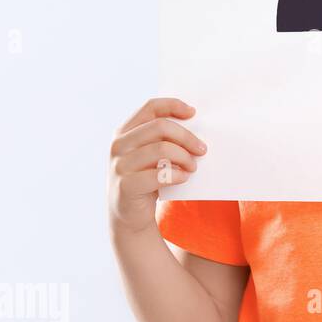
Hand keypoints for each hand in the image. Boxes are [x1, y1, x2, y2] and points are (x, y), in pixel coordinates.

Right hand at [108, 97, 206, 232]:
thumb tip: (196, 124)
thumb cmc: (147, 180)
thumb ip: (163, 139)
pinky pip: (158, 175)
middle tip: (203, 150)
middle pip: (160, 126)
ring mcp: (120, 165)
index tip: (194, 113)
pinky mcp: (126, 186)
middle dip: (187, 137)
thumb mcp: (151, 156)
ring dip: (184, 157)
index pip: (150, 107)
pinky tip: (183, 178)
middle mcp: (118, 145)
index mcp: (125, 131)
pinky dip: (176, 175)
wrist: (129, 216)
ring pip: (161, 149)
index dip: (173, 105)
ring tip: (193, 167)